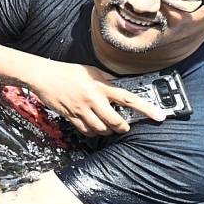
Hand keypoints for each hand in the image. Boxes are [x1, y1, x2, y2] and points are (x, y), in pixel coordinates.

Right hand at [26, 59, 162, 136]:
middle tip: (124, 126)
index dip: (146, 108)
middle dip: (123, 127)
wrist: (44, 76)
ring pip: (101, 129)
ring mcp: (81, 109)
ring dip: (107, 131)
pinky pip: (86, 131)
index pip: (129, 98)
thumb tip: (120, 85)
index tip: (160, 116)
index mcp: (101, 86)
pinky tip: (93, 127)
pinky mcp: (70, 116)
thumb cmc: (67, 72)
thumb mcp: (91, 71)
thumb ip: (107, 80)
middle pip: (115, 121)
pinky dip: (93, 132)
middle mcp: (93, 99)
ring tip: (107, 126)